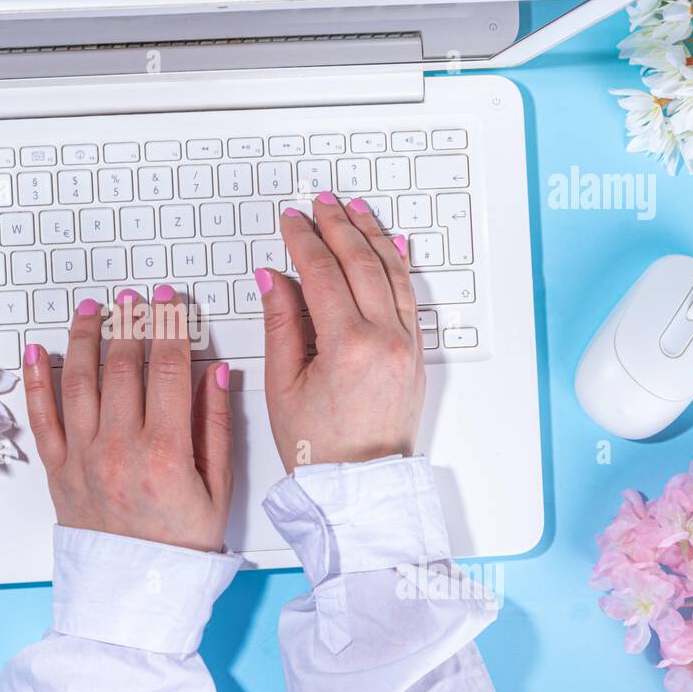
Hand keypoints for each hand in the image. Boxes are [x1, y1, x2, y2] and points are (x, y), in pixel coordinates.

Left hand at [23, 285, 233, 552]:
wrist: (138, 596)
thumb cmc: (182, 546)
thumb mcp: (219, 490)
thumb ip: (216, 427)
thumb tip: (215, 374)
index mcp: (165, 453)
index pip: (168, 369)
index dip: (170, 327)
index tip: (170, 303)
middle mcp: (118, 450)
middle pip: (121, 367)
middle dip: (129, 323)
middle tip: (135, 299)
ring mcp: (83, 459)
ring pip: (78, 382)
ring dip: (84, 338)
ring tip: (93, 311)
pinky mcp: (58, 472)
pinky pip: (41, 418)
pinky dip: (35, 381)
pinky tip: (36, 352)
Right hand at [256, 192, 424, 472]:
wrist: (359, 487)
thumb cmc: (318, 447)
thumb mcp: (283, 386)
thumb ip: (282, 323)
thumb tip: (276, 278)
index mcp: (349, 347)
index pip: (323, 273)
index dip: (304, 240)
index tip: (290, 221)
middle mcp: (386, 341)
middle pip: (361, 263)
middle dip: (338, 226)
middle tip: (320, 204)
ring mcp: (407, 346)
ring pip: (393, 272)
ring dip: (372, 235)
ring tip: (355, 210)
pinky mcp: (416, 355)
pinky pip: (411, 296)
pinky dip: (398, 264)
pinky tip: (390, 244)